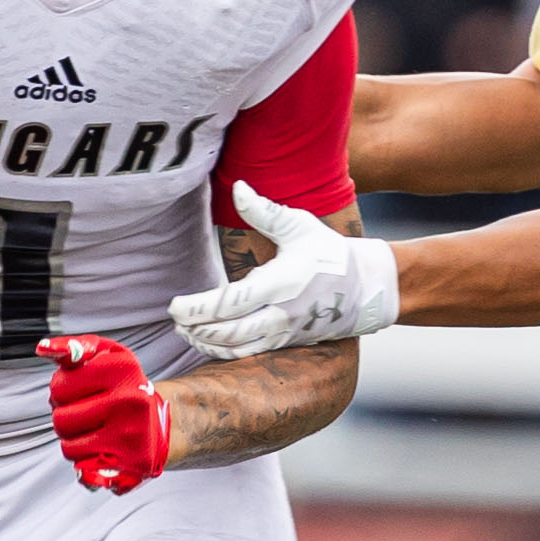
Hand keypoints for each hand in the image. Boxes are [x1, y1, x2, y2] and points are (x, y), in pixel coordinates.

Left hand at [39, 334, 170, 494]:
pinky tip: (103, 447)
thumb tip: (43, 348)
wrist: (159, 421)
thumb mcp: (105, 357)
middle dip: (67, 416)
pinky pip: (83, 466)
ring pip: (68, 446)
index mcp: (123, 368)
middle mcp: (130, 399)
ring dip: (75, 440)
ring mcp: (132, 433)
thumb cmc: (123, 387)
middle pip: (60, 419)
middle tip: (89, 412)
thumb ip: (72, 349)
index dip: (63, 389)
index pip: (59, 385)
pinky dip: (87, 459)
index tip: (82, 389)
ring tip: (95, 429)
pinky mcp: (133, 462)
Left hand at [170, 181, 398, 358]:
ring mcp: (284, 333)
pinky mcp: (287, 342)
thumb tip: (237, 187)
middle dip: (196, 329)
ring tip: (186, 332)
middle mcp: (281, 314)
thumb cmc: (328, 253)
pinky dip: (224, 352)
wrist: (365, 286)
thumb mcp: (298, 226)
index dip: (197, 308)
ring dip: (207, 343)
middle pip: (228, 332)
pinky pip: (249, 354)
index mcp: (280, 284)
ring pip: (237, 349)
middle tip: (175, 319)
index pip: (230, 303)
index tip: (174, 305)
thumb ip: (264, 211)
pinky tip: (209, 342)